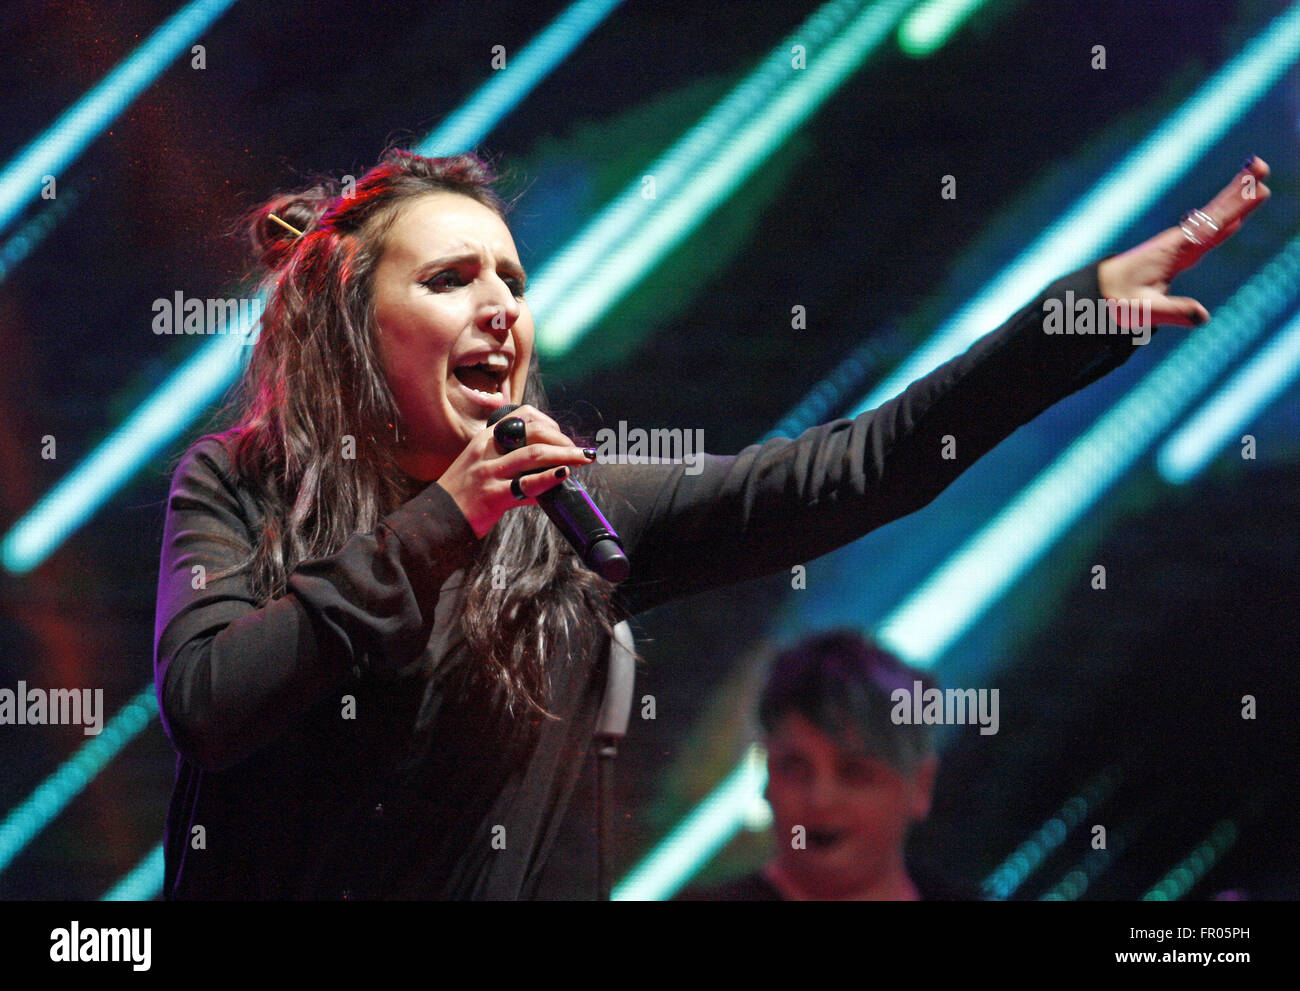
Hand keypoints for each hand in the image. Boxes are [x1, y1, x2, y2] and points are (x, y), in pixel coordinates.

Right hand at [436, 405, 595, 537]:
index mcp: (485, 438)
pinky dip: (549, 479)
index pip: (522, 415)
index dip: (549, 422)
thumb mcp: (480, 466)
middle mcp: (487, 450)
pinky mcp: (493, 496)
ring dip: (565, 455)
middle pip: (533, 432)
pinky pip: (527, 485)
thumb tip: (546, 466)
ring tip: (584, 459)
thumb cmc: (462, 494)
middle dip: (563, 439)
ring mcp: (489, 472)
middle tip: (581, 451)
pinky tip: (563, 477)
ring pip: (534, 454)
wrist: (435, 518)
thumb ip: (509, 461)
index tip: (562, 435)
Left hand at [1098, 157, 1270, 326]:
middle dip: (1239, 192)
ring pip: (1212, 217)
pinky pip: (1205, 230)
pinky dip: (1222, 218)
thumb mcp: (1143, 311)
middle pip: (1215, 214)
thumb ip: (1173, 312)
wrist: (1097, 291)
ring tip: (1256, 177)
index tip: (1255, 191)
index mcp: (1174, 252)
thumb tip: (1203, 316)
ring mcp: (1177, 244)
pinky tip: (1236, 216)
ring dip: (1234, 198)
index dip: (1234, 209)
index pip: (1211, 228)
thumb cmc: (1117, 301)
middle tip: (1261, 167)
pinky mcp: (1176, 250)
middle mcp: (1178, 242)